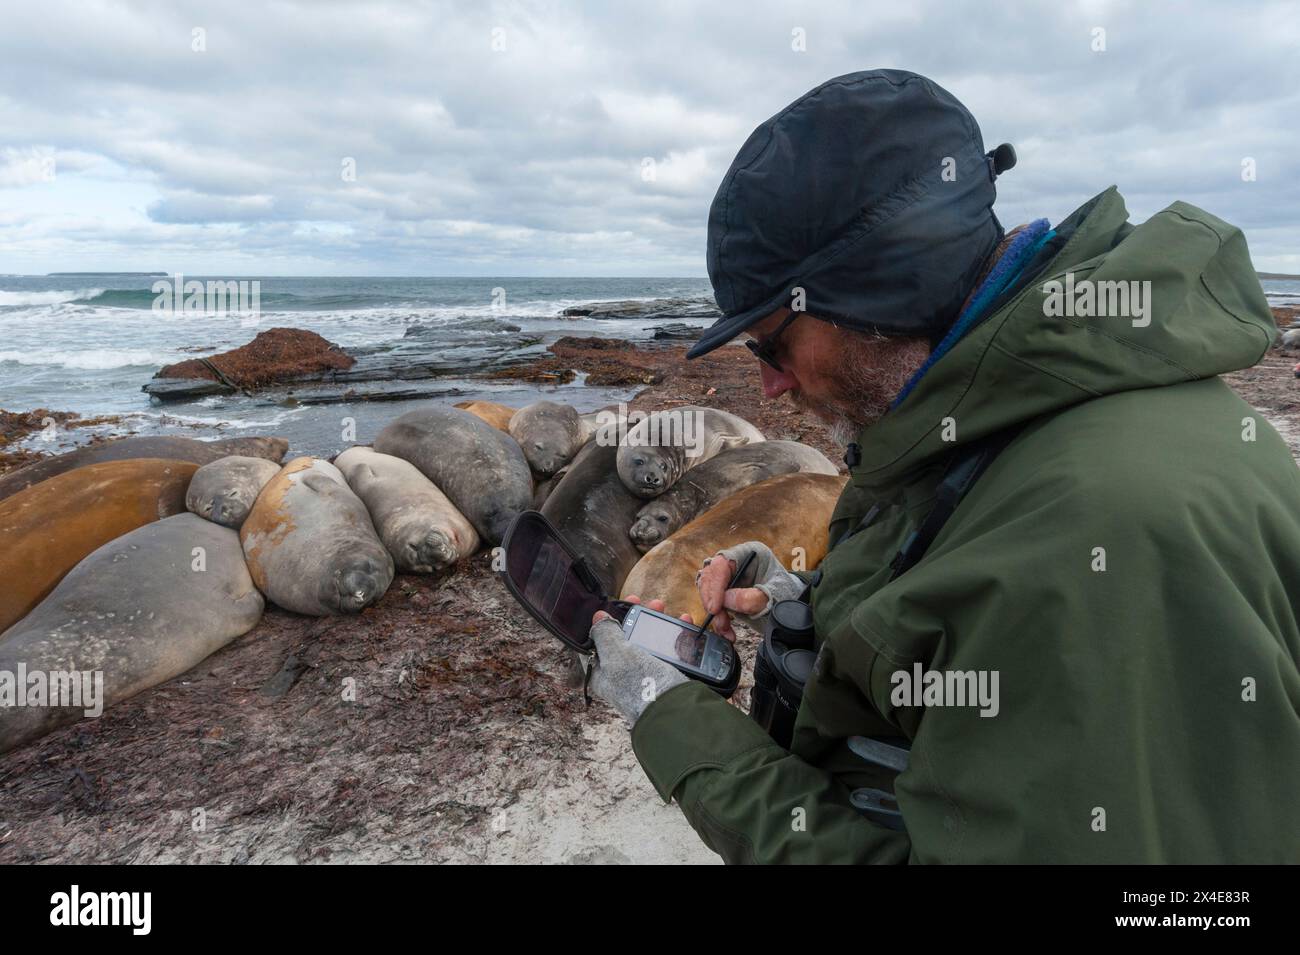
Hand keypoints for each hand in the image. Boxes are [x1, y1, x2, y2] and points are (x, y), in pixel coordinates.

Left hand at [587, 595, 690, 725]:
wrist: (675, 710)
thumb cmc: (640, 685)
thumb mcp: (616, 654)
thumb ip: (605, 634)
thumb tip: (597, 617)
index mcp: (602, 671)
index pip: (597, 641)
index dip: (605, 620)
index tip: (617, 604)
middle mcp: (621, 673)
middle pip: (625, 637)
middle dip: (635, 616)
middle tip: (644, 602)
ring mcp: (644, 673)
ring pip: (648, 640)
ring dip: (656, 621)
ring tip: (664, 608)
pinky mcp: (665, 674)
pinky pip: (668, 649)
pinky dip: (675, 634)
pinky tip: (683, 623)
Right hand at [694, 541, 804, 640]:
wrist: (791, 606)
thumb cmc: (787, 594)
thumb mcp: (775, 594)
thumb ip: (752, 597)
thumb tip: (726, 600)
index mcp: (748, 553)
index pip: (722, 563)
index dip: (715, 584)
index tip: (716, 606)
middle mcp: (735, 562)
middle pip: (710, 577)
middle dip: (712, 601)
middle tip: (719, 618)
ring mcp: (729, 577)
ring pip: (708, 592)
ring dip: (714, 613)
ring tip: (725, 629)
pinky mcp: (725, 593)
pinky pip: (713, 605)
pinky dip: (718, 619)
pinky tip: (726, 631)